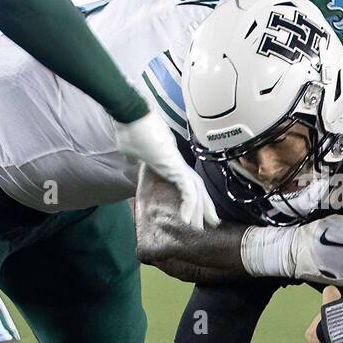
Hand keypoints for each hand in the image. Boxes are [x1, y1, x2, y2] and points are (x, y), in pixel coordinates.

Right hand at [114, 114, 219, 229]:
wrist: (132, 114)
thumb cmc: (131, 127)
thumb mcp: (132, 149)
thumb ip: (136, 157)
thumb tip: (133, 159)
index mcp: (168, 160)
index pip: (185, 182)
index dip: (191, 197)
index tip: (192, 211)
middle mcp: (177, 162)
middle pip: (196, 188)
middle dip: (204, 207)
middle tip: (212, 223)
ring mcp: (178, 164)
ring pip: (196, 191)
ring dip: (200, 211)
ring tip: (202, 228)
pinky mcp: (176, 166)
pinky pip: (188, 189)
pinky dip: (190, 204)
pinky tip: (189, 219)